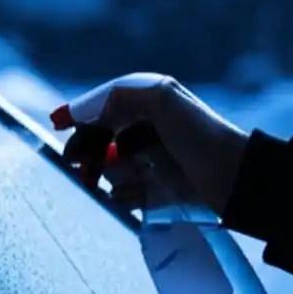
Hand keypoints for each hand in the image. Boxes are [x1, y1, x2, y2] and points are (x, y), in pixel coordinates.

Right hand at [57, 74, 249, 215]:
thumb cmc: (200, 136)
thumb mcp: (160, 99)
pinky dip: (124, 196)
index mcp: (145, 104)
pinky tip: (140, 194)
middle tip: (82, 165)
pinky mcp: (152, 192)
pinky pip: (121, 196)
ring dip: (112, 176)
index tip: (58, 127)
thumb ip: (117, 97)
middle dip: (88, 152)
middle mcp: (143, 131)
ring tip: (133, 178)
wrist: (234, 178)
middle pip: (96, 143)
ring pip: (106, 171)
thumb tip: (76, 113)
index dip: (77, 118)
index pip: (97, 110)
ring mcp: (147, 163)